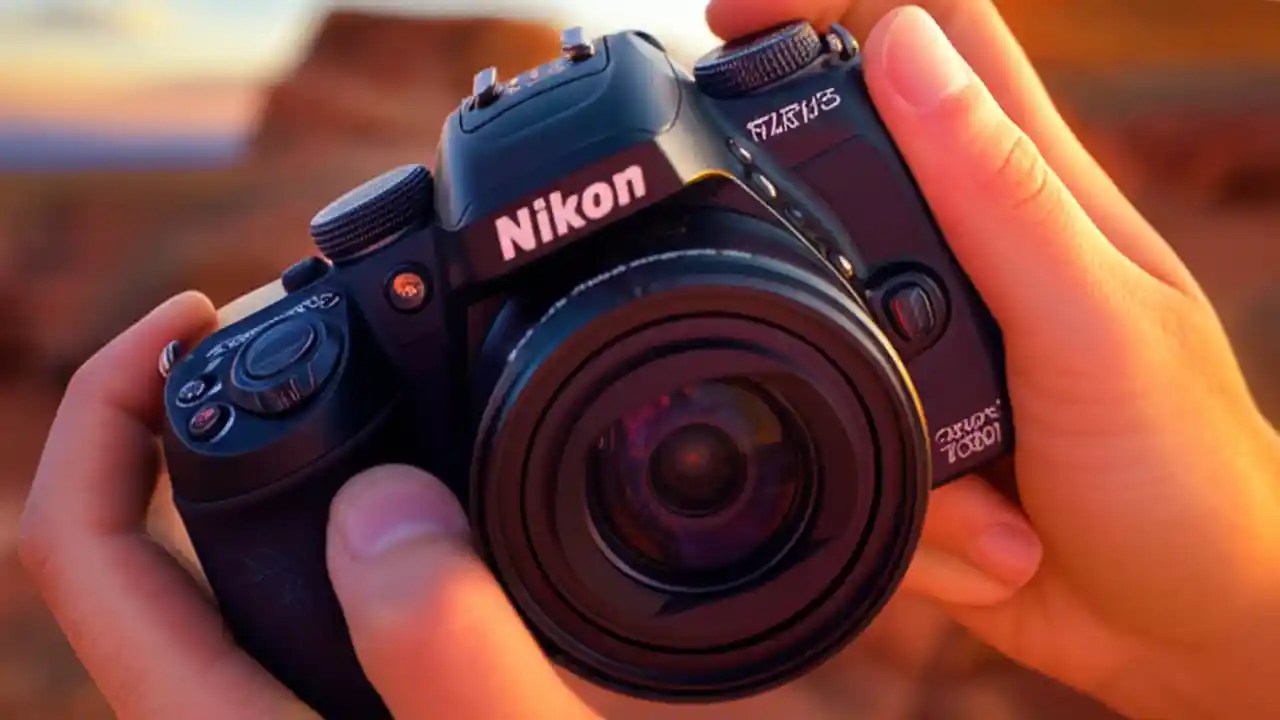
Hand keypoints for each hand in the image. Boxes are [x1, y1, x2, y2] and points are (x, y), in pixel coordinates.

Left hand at [18, 294, 596, 717]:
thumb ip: (447, 658)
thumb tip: (386, 502)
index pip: (88, 551)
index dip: (108, 409)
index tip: (191, 314)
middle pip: (149, 544)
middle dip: (197, 416)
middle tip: (305, 339)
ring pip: (239, 576)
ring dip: (287, 474)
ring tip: (381, 404)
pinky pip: (318, 611)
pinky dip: (361, 534)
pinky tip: (445, 521)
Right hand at [707, 2, 1279, 717]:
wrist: (1189, 623)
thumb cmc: (1182, 470)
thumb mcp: (1091, 325)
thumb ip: (995, 194)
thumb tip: (899, 48)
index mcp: (1031, 193)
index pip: (932, 37)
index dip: (833, 3)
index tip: (729, 16)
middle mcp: (978, 251)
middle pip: (849, 160)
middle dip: (786, 200)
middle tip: (750, 262)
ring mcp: (940, 342)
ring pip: (825, 325)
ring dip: (859, 412)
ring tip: (960, 491)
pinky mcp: (913, 419)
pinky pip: (847, 433)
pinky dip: (900, 500)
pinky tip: (983, 536)